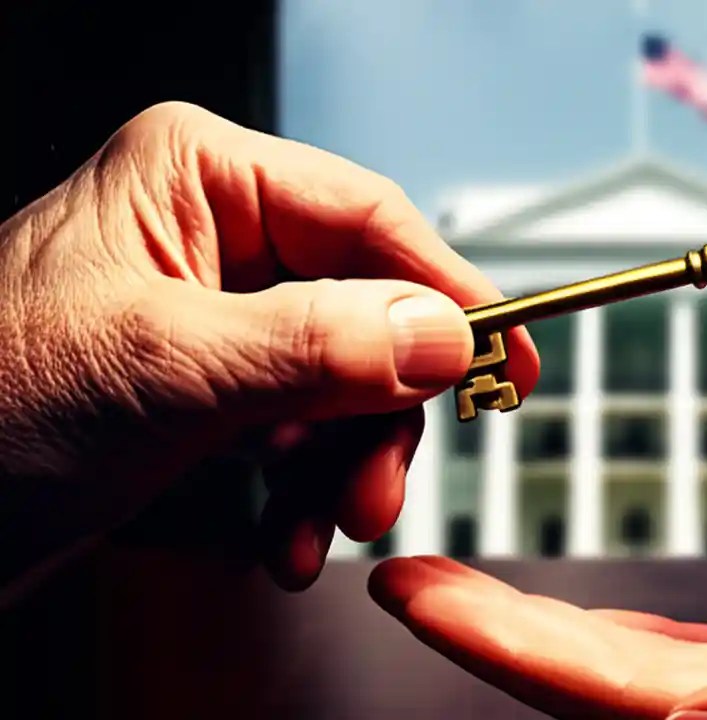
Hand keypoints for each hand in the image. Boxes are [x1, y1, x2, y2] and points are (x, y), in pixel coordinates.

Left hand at [0, 102, 537, 595]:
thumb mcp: (165, 369)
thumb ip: (319, 344)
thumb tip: (442, 333)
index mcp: (201, 178)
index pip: (371, 219)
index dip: (450, 294)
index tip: (506, 362)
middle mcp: (215, 237)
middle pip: (369, 311)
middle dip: (380, 411)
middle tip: (380, 485)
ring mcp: (215, 317)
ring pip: (344, 382)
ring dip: (344, 467)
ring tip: (321, 528)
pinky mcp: (207, 388)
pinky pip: (301, 429)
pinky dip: (304, 492)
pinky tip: (281, 537)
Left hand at [369, 554, 706, 718]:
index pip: (621, 702)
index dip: (512, 649)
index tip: (421, 596)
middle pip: (613, 685)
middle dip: (506, 630)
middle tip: (413, 574)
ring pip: (659, 669)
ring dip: (564, 627)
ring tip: (479, 583)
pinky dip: (658, 636)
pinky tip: (615, 623)